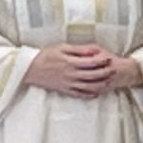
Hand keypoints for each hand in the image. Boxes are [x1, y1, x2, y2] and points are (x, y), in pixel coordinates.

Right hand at [23, 44, 139, 97]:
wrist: (29, 69)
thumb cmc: (45, 55)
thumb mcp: (61, 48)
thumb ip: (79, 50)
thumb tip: (93, 50)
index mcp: (70, 62)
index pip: (91, 62)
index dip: (102, 60)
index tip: (108, 58)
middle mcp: (71, 75)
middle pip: (93, 75)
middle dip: (105, 73)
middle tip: (114, 69)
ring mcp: (68, 84)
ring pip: (89, 87)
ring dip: (101, 84)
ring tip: (109, 81)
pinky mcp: (64, 91)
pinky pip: (80, 95)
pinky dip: (90, 94)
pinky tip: (97, 93)